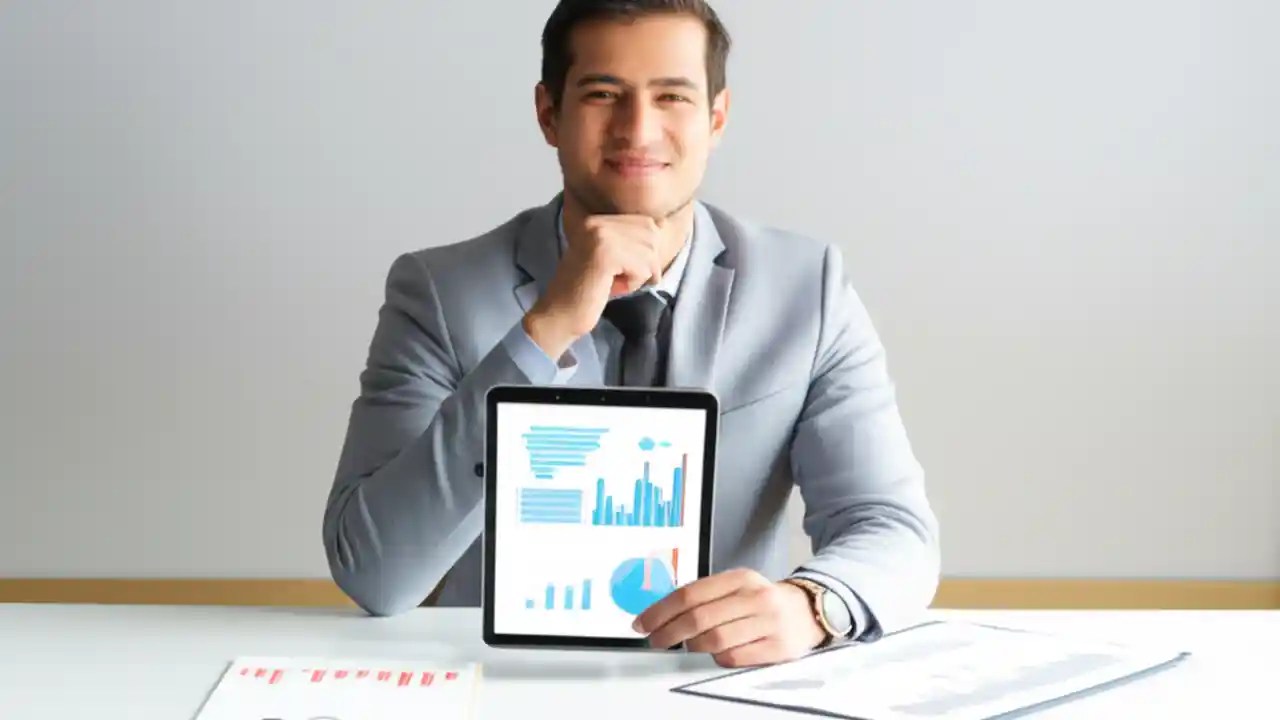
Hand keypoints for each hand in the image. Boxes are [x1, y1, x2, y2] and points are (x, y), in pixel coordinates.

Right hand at [524, 215, 665, 359]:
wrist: (559, 316)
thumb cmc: (589, 292)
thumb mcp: (613, 259)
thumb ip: (632, 241)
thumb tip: (665, 224)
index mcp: (596, 219)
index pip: (645, 222)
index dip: (646, 250)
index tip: (626, 268)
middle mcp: (597, 222)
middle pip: (651, 234)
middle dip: (645, 262)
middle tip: (619, 279)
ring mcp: (599, 235)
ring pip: (649, 252)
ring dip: (638, 275)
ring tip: (613, 283)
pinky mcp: (604, 254)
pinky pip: (642, 267)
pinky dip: (633, 283)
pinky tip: (611, 288)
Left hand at [633, 568, 825, 667]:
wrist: (807, 611)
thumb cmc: (761, 601)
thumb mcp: (737, 587)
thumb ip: (705, 596)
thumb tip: (661, 613)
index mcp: (740, 578)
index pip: (690, 594)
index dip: (661, 610)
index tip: (643, 622)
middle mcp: (755, 597)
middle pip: (699, 618)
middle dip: (668, 632)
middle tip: (655, 639)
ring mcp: (767, 623)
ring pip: (715, 640)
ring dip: (694, 646)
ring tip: (689, 645)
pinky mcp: (777, 648)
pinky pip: (733, 658)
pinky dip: (718, 657)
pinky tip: (717, 652)